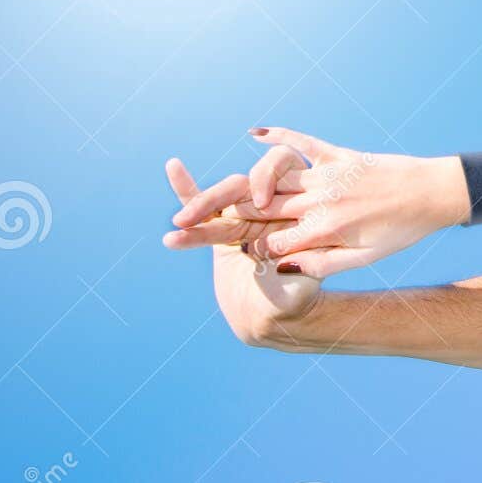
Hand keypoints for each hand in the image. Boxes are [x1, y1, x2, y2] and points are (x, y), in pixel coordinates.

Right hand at [165, 127, 471, 278]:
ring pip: (267, 180)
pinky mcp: (337, 154)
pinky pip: (301, 143)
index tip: (192, 247)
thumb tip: (281, 268)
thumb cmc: (401, 232)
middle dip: (211, 220)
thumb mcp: (364, 259)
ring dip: (229, 188)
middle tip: (174, 225)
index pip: (264, 241)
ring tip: (199, 195)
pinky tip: (254, 133)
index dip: (227, 246)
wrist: (436, 193)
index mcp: (323, 230)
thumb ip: (322, 264)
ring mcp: (325, 175)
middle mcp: (318, 201)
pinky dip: (278, 137)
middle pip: (253, 212)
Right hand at [165, 158, 318, 347]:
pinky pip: (202, 204)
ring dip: (197, 209)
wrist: (274, 315)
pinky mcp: (222, 226)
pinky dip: (186, 187)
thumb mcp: (308, 274)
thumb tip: (297, 244)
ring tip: (180, 224)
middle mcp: (272, 204)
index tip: (262, 203)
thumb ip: (306, 260)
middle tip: (208, 215)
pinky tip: (172, 167)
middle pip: (243, 185)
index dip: (268, 178)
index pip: (283, 169)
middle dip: (221, 197)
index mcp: (297, 203)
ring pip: (218, 200)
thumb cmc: (296, 296)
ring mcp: (245, 214)